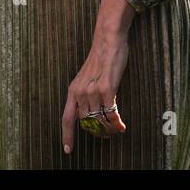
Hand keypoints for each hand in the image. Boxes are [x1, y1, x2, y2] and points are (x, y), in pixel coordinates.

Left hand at [61, 0, 134, 153]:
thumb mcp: (87, 77)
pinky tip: (122, 126)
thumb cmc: (101, 57)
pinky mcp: (107, 89)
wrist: (107, 39)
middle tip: (108, 134)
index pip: (66, 117)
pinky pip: (111, 113)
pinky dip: (117, 123)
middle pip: (86, 123)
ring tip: (117, 129)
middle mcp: (80, 92)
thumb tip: (93, 111)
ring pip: (99, 120)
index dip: (67, 135)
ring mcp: (93, 91)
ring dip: (109, 129)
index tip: (68, 150)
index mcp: (73, 90)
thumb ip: (87, 92)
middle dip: (97, 132)